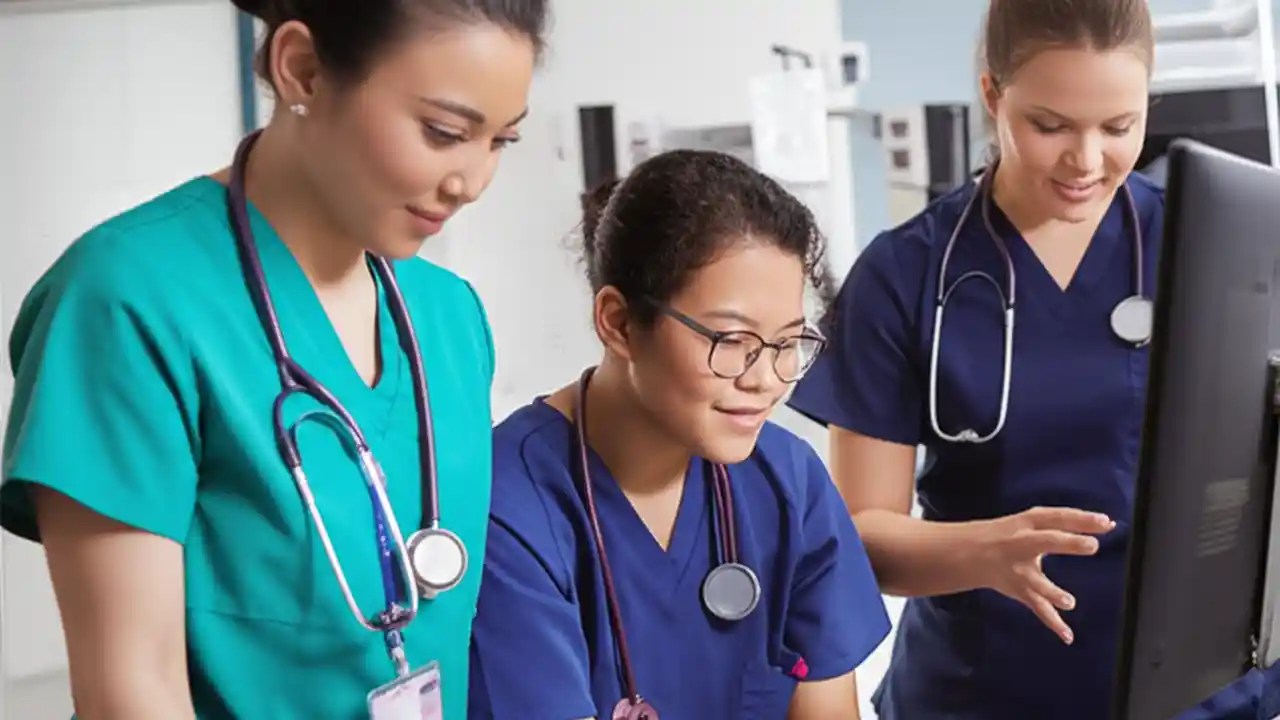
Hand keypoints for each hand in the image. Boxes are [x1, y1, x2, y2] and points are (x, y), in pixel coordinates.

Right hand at [977, 506, 1115, 644]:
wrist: (970, 553)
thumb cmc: (1012, 535)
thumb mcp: (1031, 523)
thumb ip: (1067, 525)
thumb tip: (1107, 524)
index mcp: (1028, 522)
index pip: (1056, 517)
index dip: (1081, 520)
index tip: (1105, 523)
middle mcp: (1021, 543)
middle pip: (1046, 542)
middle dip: (1068, 544)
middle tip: (1092, 546)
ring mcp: (1019, 569)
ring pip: (1036, 581)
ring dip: (1051, 592)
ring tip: (1069, 602)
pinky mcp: (1019, 590)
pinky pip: (1037, 607)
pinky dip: (1053, 622)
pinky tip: (1068, 635)